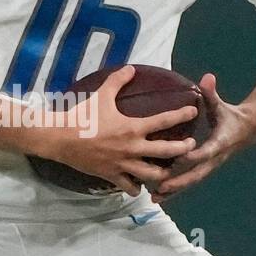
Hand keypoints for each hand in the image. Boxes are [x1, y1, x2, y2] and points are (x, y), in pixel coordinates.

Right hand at [41, 65, 199, 195]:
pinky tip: (139, 185)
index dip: (181, 115)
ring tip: (169, 169)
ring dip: (164, 172)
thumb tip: (131, 68)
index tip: (194, 111)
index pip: (164, 121)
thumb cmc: (82, 116)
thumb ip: (118, 81)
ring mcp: (124, 164)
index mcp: (132, 127)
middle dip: (183, 149)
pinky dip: (137, 187)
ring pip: (153, 175)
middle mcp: (133, 148)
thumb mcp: (101, 95)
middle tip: (190, 145)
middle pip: (167, 152)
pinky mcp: (113, 175)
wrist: (61, 138)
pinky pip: (130, 187)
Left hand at [152, 73, 251, 200]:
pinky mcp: (204, 168)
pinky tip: (159, 194)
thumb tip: (208, 77)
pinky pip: (189, 180)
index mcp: (219, 143)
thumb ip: (212, 93)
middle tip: (160, 187)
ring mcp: (209, 166)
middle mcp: (214, 158)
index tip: (178, 159)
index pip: (205, 152)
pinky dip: (176, 188)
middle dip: (178, 181)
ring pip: (191, 181)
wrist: (248, 130)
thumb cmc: (230, 115)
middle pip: (196, 174)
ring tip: (155, 197)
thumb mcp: (221, 104)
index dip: (192, 156)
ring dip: (174, 190)